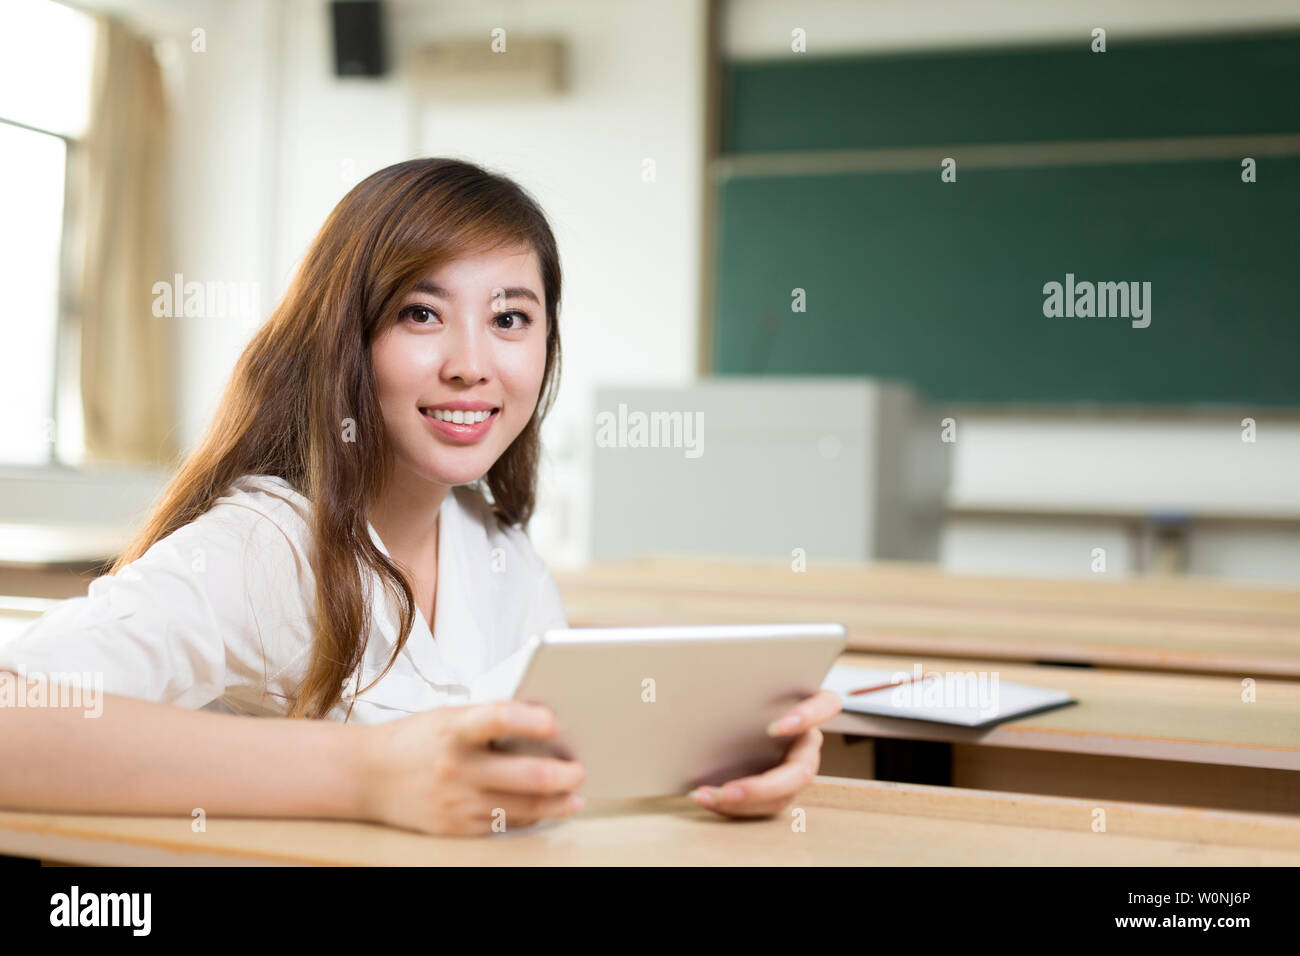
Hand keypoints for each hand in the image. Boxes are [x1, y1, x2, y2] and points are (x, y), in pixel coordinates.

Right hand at [357, 700, 586, 835]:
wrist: (366, 776)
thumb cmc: (415, 739)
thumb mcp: (448, 717)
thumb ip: (489, 719)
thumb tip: (542, 718)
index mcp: (452, 730)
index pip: (496, 718)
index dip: (529, 719)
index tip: (556, 722)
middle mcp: (455, 767)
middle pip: (522, 775)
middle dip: (562, 775)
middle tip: (580, 770)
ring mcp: (456, 801)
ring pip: (521, 806)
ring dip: (556, 802)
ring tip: (575, 796)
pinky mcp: (455, 827)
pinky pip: (504, 823)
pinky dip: (531, 815)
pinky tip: (547, 809)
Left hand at [689, 688, 840, 818]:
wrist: (717, 714)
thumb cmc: (735, 688)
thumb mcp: (740, 678)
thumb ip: (738, 674)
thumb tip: (707, 661)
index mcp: (807, 707)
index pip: (826, 704)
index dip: (807, 716)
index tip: (773, 727)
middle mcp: (805, 742)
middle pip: (801, 772)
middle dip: (763, 787)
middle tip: (728, 790)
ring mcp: (792, 769)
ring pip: (780, 797)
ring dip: (742, 802)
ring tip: (706, 796)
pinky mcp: (773, 789)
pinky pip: (759, 806)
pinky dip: (731, 806)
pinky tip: (704, 796)